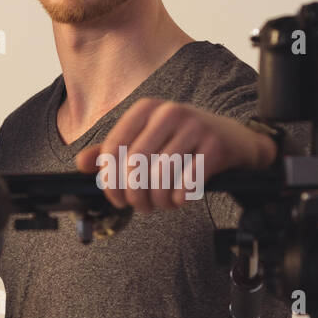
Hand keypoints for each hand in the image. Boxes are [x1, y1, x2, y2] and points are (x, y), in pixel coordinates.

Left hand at [72, 98, 276, 211]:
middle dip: (135, 197)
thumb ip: (114, 152)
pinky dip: (180, 199)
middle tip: (142, 207)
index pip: (114, 149)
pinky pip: (187, 183)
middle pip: (135, 167)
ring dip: (159, 201)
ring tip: (163, 204)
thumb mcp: (148, 140)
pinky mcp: (215, 145)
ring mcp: (194, 126)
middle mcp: (168, 112)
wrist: (236, 139)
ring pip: (160, 178)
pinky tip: (181, 198)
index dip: (111, 182)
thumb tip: (81, 163)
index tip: (117, 200)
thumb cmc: (185, 143)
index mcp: (145, 109)